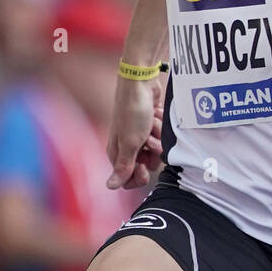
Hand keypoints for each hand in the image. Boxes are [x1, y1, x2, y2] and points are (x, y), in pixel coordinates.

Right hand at [106, 73, 164, 189]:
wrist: (141, 82)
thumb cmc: (132, 111)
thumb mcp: (129, 143)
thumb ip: (123, 167)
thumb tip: (110, 187)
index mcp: (117, 152)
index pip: (127, 179)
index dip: (138, 176)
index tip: (144, 166)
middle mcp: (128, 146)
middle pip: (146, 165)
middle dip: (151, 152)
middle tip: (148, 138)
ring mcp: (141, 135)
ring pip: (156, 151)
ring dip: (157, 136)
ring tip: (151, 123)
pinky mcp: (151, 126)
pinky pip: (161, 136)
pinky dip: (160, 126)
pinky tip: (155, 115)